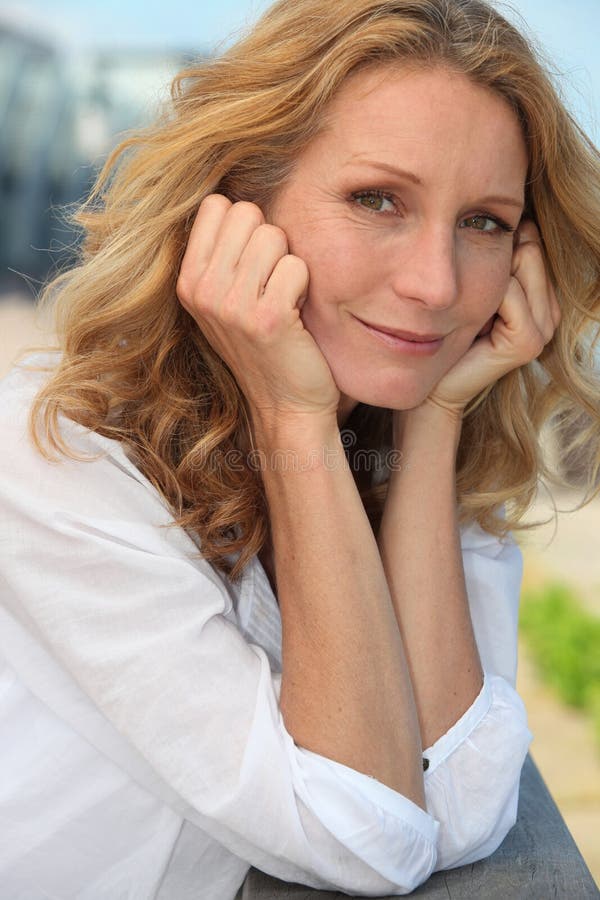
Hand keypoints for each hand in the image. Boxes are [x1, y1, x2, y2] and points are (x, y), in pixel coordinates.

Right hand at [176, 195, 339, 424]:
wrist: (286, 404)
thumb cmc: (264, 345)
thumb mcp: (226, 299)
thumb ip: (223, 252)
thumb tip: (237, 196)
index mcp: (187, 281)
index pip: (217, 205)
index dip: (246, 226)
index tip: (252, 265)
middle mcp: (201, 291)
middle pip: (247, 212)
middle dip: (269, 240)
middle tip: (270, 283)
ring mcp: (231, 306)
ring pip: (274, 235)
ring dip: (288, 263)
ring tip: (282, 298)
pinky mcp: (267, 318)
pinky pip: (297, 265)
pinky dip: (304, 285)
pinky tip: (295, 314)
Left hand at [424, 220, 560, 417]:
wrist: (435, 384)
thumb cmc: (445, 335)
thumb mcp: (470, 287)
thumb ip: (491, 255)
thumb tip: (499, 215)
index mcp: (540, 296)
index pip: (531, 239)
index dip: (497, 245)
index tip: (468, 271)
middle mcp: (549, 310)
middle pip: (530, 246)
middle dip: (493, 260)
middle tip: (466, 295)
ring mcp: (544, 327)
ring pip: (523, 262)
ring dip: (488, 279)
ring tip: (468, 309)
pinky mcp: (528, 342)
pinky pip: (509, 291)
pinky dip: (486, 297)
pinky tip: (471, 320)